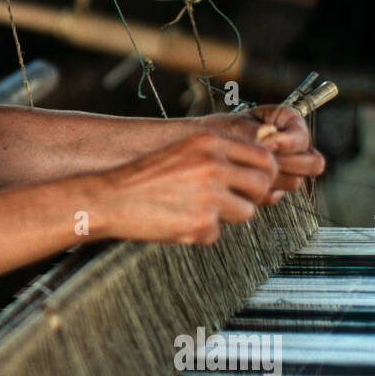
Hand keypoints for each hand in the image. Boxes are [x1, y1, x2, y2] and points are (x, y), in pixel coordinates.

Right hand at [97, 132, 278, 244]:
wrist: (109, 198)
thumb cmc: (143, 176)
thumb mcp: (183, 151)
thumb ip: (218, 156)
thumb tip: (258, 170)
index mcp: (210, 142)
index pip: (263, 156)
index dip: (265, 172)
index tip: (256, 181)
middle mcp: (213, 166)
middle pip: (262, 184)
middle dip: (253, 195)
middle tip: (236, 201)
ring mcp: (209, 196)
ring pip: (246, 211)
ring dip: (228, 215)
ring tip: (198, 211)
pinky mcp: (201, 224)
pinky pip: (217, 233)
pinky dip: (201, 232)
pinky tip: (177, 222)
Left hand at [198, 106, 325, 203]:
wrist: (197, 151)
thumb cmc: (217, 131)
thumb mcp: (235, 126)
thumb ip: (256, 133)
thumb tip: (271, 141)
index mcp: (287, 121)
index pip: (304, 137)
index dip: (289, 142)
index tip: (269, 145)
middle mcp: (292, 146)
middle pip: (313, 163)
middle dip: (287, 163)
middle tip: (262, 162)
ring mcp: (285, 168)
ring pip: (295, 182)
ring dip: (272, 178)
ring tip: (246, 170)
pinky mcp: (272, 187)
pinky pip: (276, 196)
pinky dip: (260, 192)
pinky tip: (242, 182)